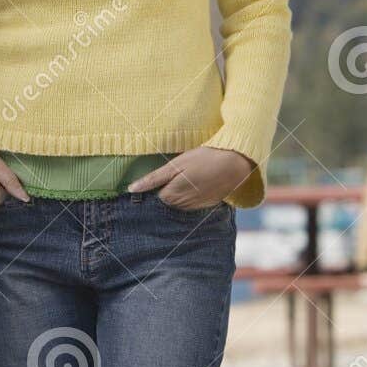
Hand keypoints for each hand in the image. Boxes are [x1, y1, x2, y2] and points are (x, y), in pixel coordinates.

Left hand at [128, 145, 253, 208]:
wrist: (235, 163)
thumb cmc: (203, 159)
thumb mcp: (175, 165)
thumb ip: (153, 179)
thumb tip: (131, 189)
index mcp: (171, 196)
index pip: (154, 197)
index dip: (154, 186)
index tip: (159, 177)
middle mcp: (183, 206)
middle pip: (166, 201)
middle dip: (166, 190)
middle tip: (175, 175)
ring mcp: (196, 207)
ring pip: (179, 204)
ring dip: (179, 194)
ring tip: (188, 178)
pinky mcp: (207, 205)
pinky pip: (192, 204)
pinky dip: (191, 196)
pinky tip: (198, 183)